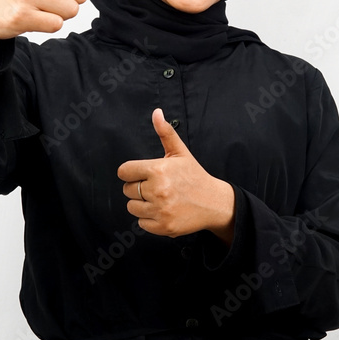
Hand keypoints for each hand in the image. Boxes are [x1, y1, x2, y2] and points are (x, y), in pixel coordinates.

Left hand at [117, 109, 234, 244]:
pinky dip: (149, 219)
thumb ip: (166, 132)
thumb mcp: (180, 153)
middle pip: (127, 190)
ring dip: (142, 204)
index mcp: (158, 169)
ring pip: (132, 207)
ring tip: (159, 199)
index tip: (143, 174)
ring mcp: (160, 210)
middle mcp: (158, 190)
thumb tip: (156, 112)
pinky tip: (163, 211)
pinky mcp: (163, 227)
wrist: (214, 203)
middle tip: (156, 187)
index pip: (124, 171)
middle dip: (138, 187)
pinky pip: (141, 223)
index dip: (132, 172)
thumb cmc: (194, 176)